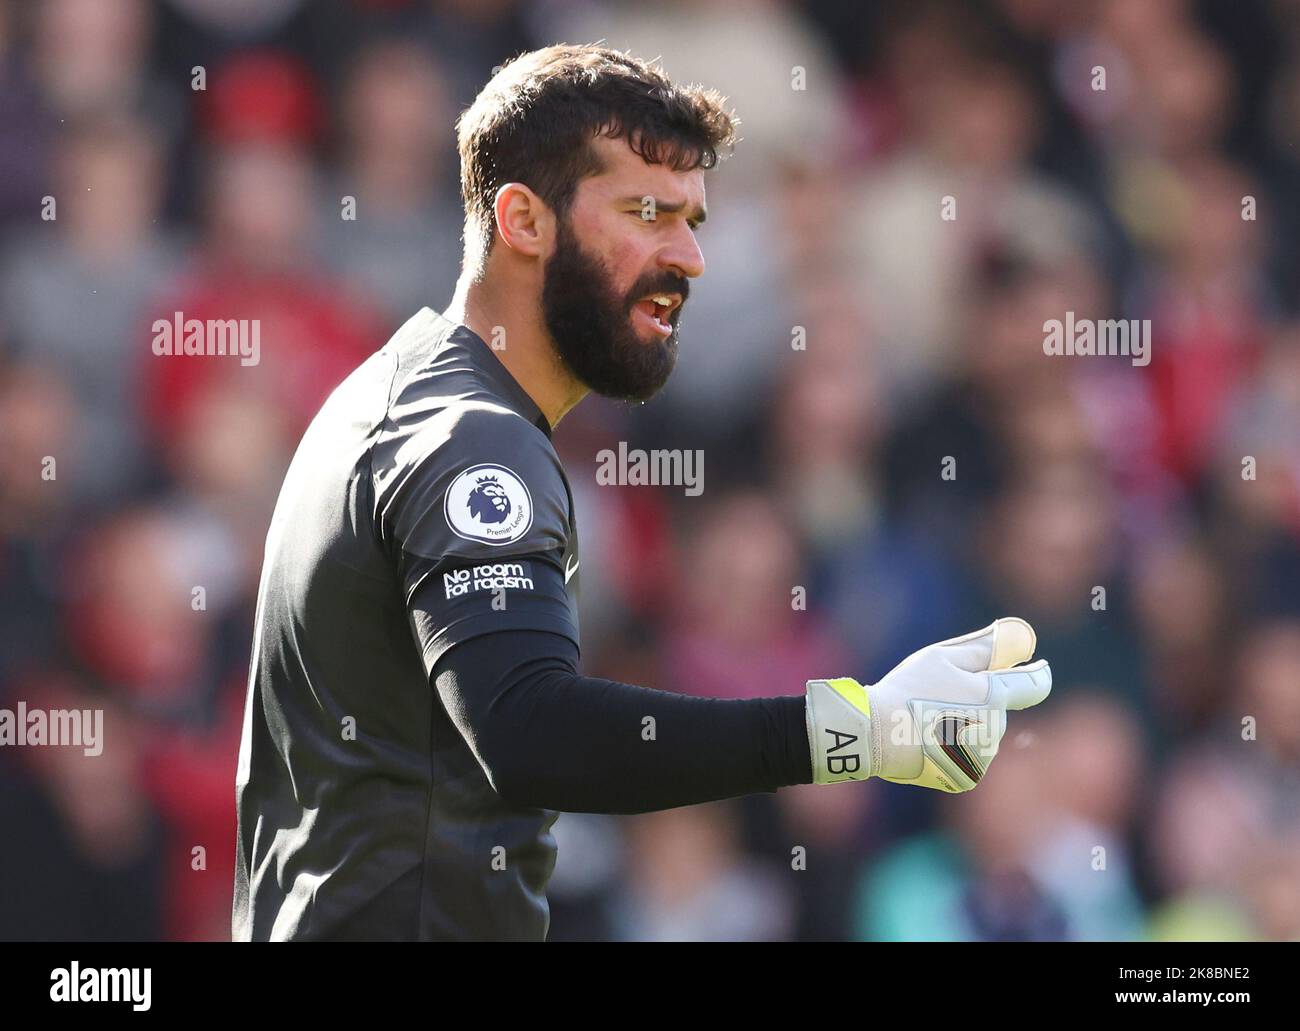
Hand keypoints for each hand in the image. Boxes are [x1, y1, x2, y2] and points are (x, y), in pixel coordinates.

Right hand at [804, 618, 1051, 791]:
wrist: (877, 735)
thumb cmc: (909, 689)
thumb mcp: (942, 657)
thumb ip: (986, 648)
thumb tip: (1023, 638)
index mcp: (993, 696)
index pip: (1034, 684)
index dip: (1037, 675)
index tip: (1038, 669)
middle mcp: (995, 729)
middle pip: (998, 711)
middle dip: (977, 703)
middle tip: (937, 700)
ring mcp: (982, 757)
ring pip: (982, 735)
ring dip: (964, 727)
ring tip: (926, 724)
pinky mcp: (968, 778)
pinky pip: (968, 758)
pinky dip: (952, 751)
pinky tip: (928, 745)